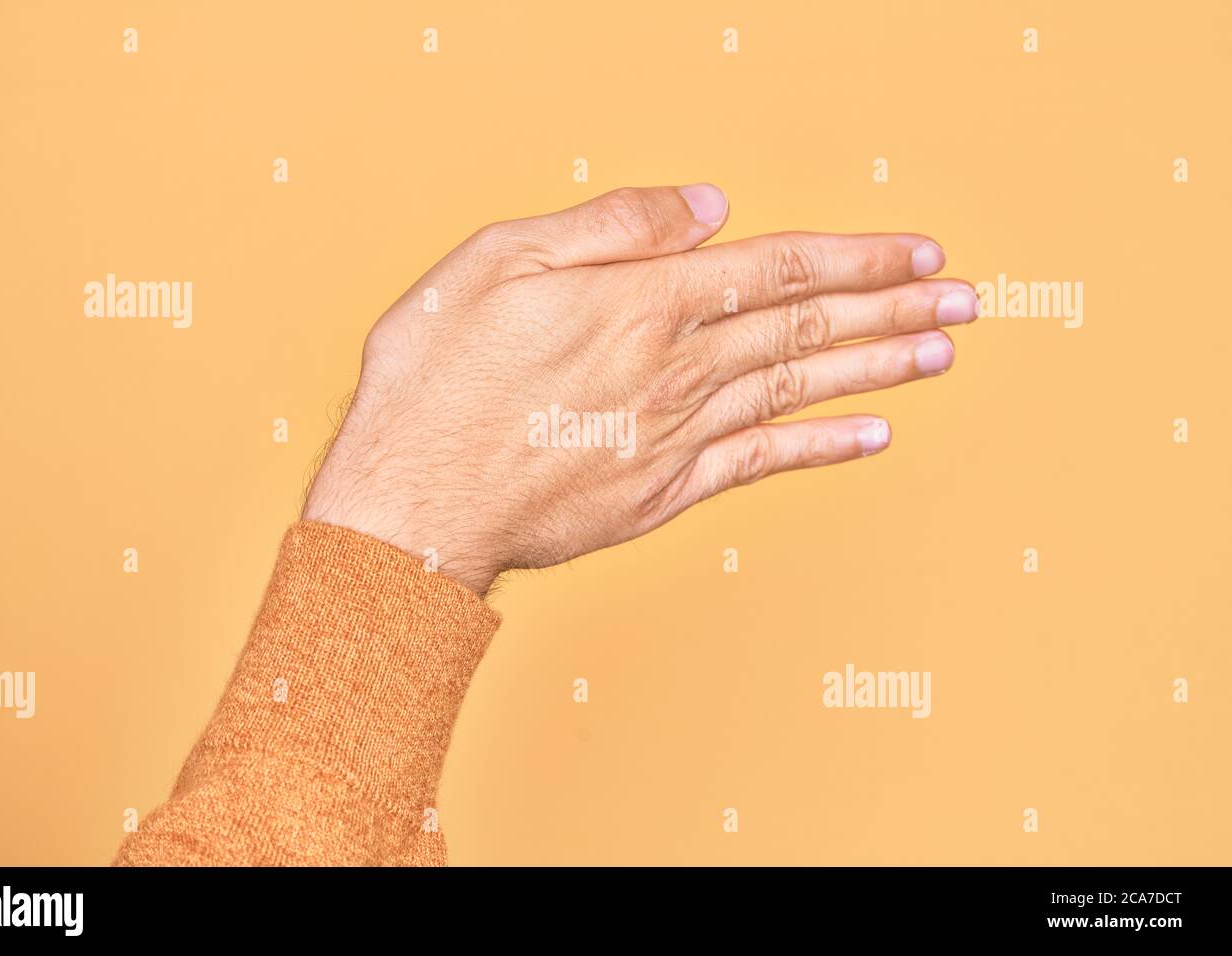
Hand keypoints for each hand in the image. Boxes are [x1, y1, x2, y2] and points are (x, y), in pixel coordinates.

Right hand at [303, 184, 976, 593]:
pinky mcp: (662, 492)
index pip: (775, 268)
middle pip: (806, 329)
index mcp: (639, 302)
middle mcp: (675, 368)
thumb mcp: (495, 262)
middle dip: (893, 309)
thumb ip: (609, 228)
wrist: (411, 505)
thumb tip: (704, 208)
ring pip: (799, 390)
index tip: (917, 254)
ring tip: (941, 350)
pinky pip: (763, 463)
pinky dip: (822, 447)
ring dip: (879, 369)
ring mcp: (675, 436)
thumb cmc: (436, 381)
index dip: (854, 260)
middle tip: (964, 299)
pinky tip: (871, 437)